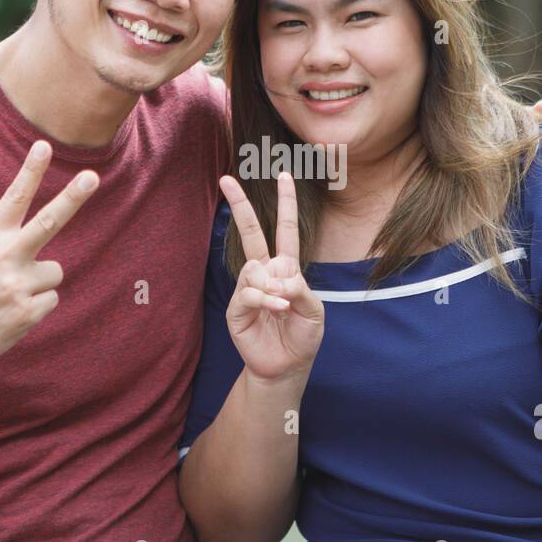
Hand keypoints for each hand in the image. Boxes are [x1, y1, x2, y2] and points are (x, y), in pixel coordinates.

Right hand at [0, 140, 97, 374]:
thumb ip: (1, 238)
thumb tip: (35, 228)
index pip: (14, 198)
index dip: (30, 171)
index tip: (44, 146)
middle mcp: (3, 256)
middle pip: (47, 222)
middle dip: (72, 197)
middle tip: (92, 176)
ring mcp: (16, 284)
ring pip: (54, 271)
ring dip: (40, 283)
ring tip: (12, 295)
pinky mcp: (27, 311)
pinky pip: (51, 299)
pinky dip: (37, 306)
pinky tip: (13, 313)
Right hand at [221, 172, 323, 383]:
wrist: (287, 366)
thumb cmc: (303, 336)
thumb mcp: (315, 310)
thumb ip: (301, 289)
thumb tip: (277, 279)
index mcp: (286, 268)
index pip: (285, 229)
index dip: (286, 203)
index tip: (283, 175)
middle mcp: (264, 273)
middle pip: (251, 233)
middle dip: (240, 205)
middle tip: (226, 179)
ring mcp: (248, 289)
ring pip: (254, 269)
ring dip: (272, 288)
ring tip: (283, 308)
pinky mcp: (236, 308)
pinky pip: (248, 293)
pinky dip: (266, 300)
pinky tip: (277, 310)